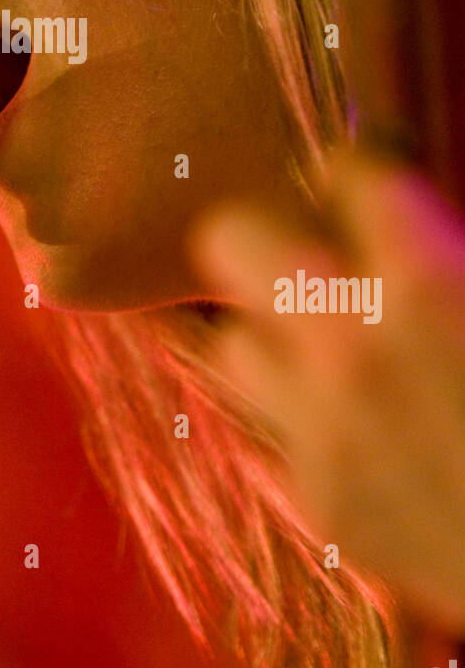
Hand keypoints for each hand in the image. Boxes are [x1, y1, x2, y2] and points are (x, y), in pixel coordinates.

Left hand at [189, 148, 464, 634]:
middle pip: (226, 238)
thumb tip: (395, 203)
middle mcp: (348, 347)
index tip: (373, 184)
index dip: (362, 169)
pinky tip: (373, 428)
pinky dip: (316, 416)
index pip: (342, 168)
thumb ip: (441, 244)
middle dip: (268, 232)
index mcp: (421, 281)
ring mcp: (320, 430)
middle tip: (317, 253)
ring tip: (334, 347)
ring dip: (277, 334)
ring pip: (235, 343)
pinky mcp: (319, 498)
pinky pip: (283, 428)